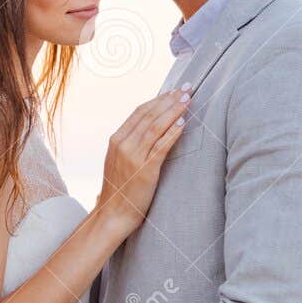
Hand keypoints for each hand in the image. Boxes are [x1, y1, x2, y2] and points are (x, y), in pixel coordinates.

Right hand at [95, 85, 191, 232]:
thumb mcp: (120, 160)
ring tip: (188, 100)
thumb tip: (150, 127)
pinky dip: (172, 133)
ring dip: (174, 110)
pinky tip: (183, 123)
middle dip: (170, 99)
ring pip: (156, 126)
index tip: (174, 90)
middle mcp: (123, 144)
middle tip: (187, 88)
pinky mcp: (145, 170)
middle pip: (149, 115)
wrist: (113, 213)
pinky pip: (160, 147)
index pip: (139, 112)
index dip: (158, 99)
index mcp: (116, 139)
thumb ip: (131, 143)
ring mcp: (133, 157)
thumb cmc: (121, 189)